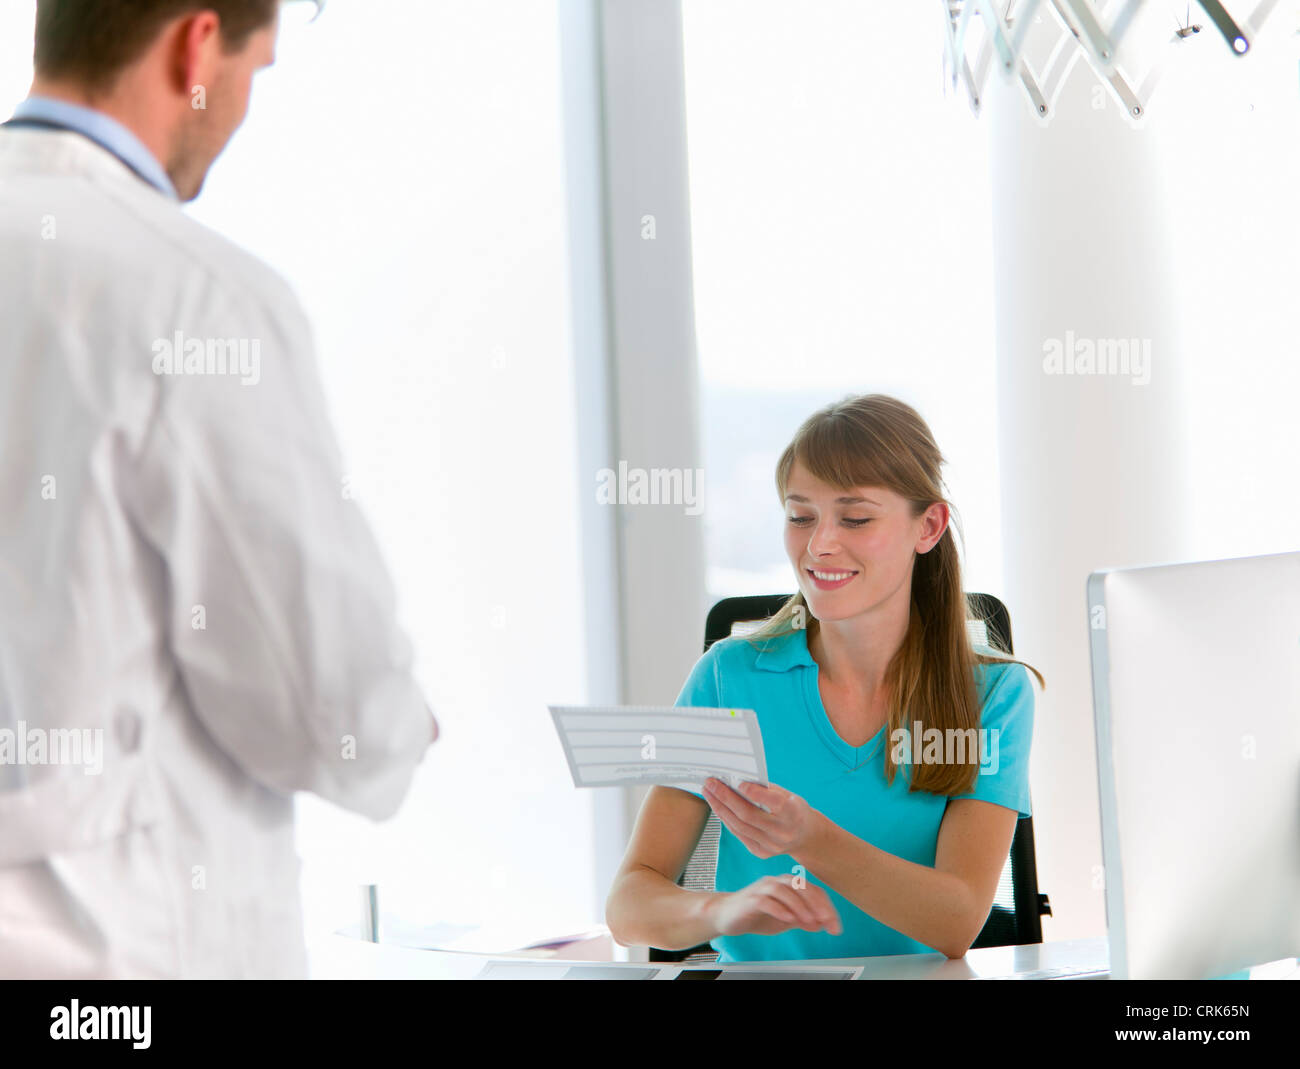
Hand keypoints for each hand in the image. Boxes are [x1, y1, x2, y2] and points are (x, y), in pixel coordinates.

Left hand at [702, 778, 821, 859]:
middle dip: (725, 798)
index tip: (738, 783)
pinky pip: (738, 834)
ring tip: (709, 793)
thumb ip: (766, 790)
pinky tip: (718, 807)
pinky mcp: (761, 852)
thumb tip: (738, 780)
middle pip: (748, 815)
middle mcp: (782, 832)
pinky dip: (726, 819)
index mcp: (793, 813)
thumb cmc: (794, 810)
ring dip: (720, 808)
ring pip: (739, 826)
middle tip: (711, 784)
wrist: (805, 837)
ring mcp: (771, 845)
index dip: (755, 793)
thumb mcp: (788, 795)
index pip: (773, 802)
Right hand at [709, 874, 841, 937]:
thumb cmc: (757, 914)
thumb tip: (821, 924)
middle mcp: (776, 882)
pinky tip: (788, 920)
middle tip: (826, 922)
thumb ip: (803, 919)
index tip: (835, 927)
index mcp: (788, 885)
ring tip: (809, 922)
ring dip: (799, 906)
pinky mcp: (750, 899)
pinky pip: (765, 900)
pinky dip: (779, 909)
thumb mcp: (786, 919)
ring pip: (784, 890)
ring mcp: (762, 888)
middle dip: (817, 905)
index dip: (827, 908)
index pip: (813, 891)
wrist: (727, 915)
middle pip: (801, 886)